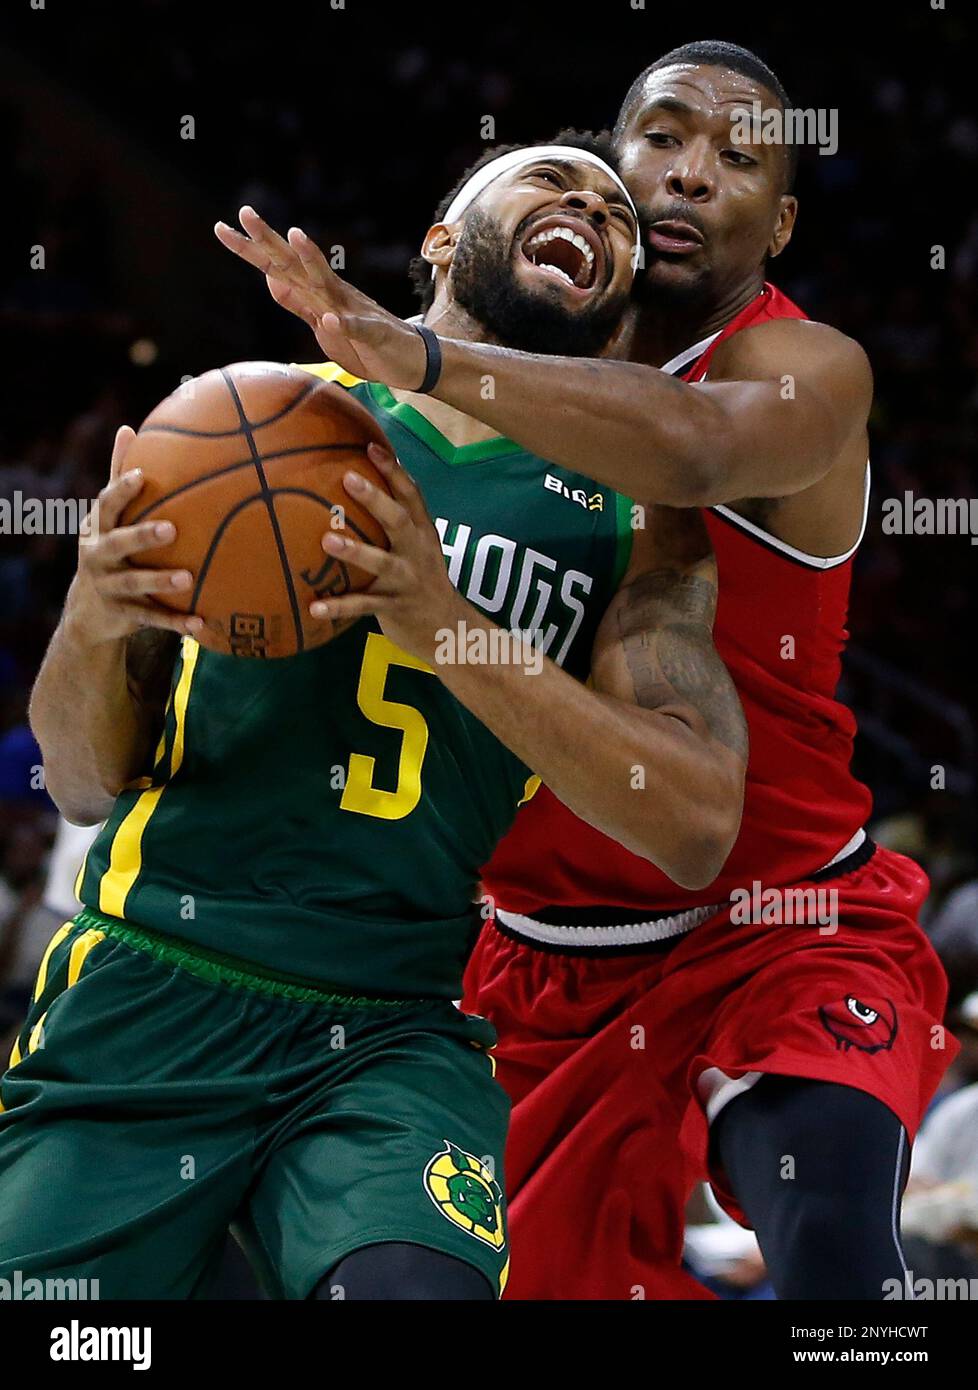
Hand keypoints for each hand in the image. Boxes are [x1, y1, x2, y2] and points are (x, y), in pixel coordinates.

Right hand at [64, 426, 203, 646]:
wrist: (90, 611)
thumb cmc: (109, 548)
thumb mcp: (109, 517)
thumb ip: (118, 476)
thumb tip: (127, 428)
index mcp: (97, 528)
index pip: (106, 504)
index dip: (122, 490)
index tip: (142, 475)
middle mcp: (98, 556)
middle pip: (118, 544)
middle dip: (142, 536)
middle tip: (172, 528)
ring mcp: (109, 587)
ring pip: (134, 584)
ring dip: (160, 580)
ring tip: (188, 578)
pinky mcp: (123, 615)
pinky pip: (152, 618)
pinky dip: (175, 622)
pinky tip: (201, 622)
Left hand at [214, 207, 427, 388]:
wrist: (410, 361)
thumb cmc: (364, 344)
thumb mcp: (321, 324)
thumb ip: (297, 303)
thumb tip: (269, 281)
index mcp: (316, 294)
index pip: (277, 267)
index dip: (250, 249)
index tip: (221, 228)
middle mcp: (332, 294)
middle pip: (295, 264)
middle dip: (270, 240)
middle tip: (245, 212)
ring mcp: (354, 312)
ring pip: (328, 283)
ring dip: (311, 260)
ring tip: (294, 236)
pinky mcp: (374, 334)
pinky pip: (358, 329)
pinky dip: (343, 325)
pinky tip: (331, 321)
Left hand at [310, 442, 463, 664]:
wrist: (447, 628)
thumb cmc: (422, 581)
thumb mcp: (419, 548)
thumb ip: (398, 522)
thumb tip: (360, 486)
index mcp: (422, 534)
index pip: (411, 495)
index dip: (393, 470)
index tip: (371, 446)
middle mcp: (416, 552)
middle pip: (399, 520)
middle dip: (375, 499)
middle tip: (348, 478)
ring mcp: (406, 580)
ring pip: (381, 562)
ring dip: (355, 551)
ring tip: (327, 541)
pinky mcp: (394, 607)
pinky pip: (363, 607)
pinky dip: (339, 606)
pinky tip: (314, 607)